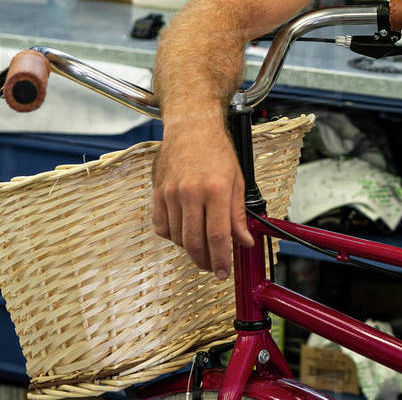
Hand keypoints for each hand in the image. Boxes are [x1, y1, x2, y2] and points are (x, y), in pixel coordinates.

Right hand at [151, 118, 252, 277]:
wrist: (191, 127)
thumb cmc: (217, 151)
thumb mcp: (237, 181)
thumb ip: (238, 215)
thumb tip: (244, 242)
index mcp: (216, 190)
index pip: (218, 236)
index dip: (221, 259)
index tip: (224, 272)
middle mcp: (191, 193)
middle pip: (194, 242)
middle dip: (205, 261)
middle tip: (214, 268)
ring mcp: (170, 194)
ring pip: (177, 237)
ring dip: (190, 249)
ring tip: (202, 248)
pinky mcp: (157, 193)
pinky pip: (161, 227)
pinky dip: (172, 236)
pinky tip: (184, 233)